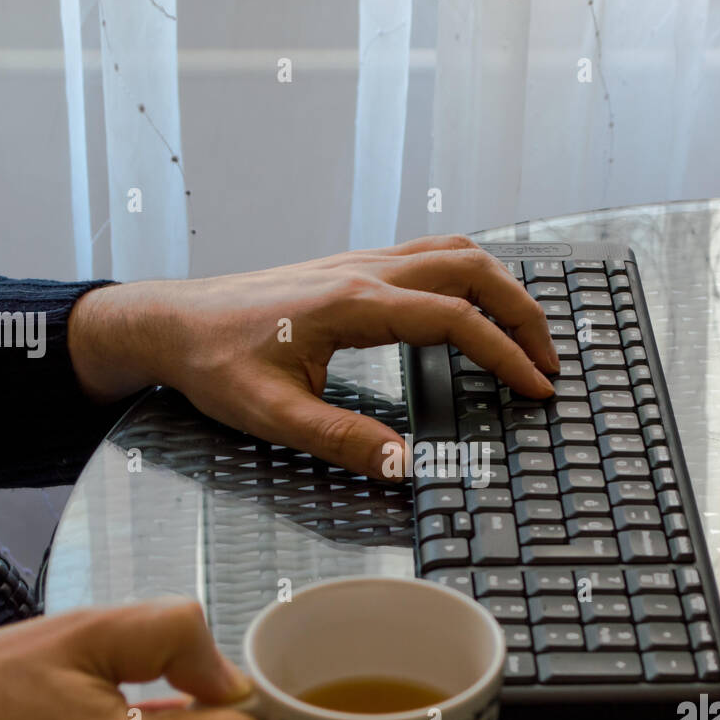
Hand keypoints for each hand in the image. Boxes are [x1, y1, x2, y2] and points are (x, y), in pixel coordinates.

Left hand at [69, 235, 556, 478]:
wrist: (170, 322)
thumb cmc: (215, 364)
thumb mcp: (274, 416)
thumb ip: (344, 441)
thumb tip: (407, 467)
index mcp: (353, 304)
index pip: (454, 320)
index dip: (505, 354)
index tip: (537, 387)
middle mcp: (364, 271)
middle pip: (471, 269)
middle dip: (523, 311)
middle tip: (549, 360)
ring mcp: (358, 263)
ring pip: (454, 252)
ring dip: (500, 287)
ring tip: (526, 333)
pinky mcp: (350, 269)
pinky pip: (428, 255)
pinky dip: (469, 276)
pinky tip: (472, 307)